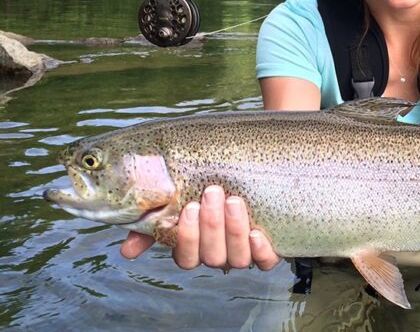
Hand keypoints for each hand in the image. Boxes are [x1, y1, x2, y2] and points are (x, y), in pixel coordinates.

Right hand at [119, 185, 280, 270]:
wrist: (248, 182)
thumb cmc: (205, 195)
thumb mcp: (178, 203)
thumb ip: (153, 225)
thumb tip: (127, 251)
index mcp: (195, 249)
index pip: (187, 256)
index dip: (188, 236)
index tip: (189, 207)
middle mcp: (218, 255)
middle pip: (212, 254)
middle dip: (212, 224)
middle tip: (213, 192)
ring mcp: (243, 254)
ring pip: (237, 257)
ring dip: (234, 230)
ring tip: (233, 200)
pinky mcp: (268, 251)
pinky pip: (266, 261)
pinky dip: (261, 250)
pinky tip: (257, 233)